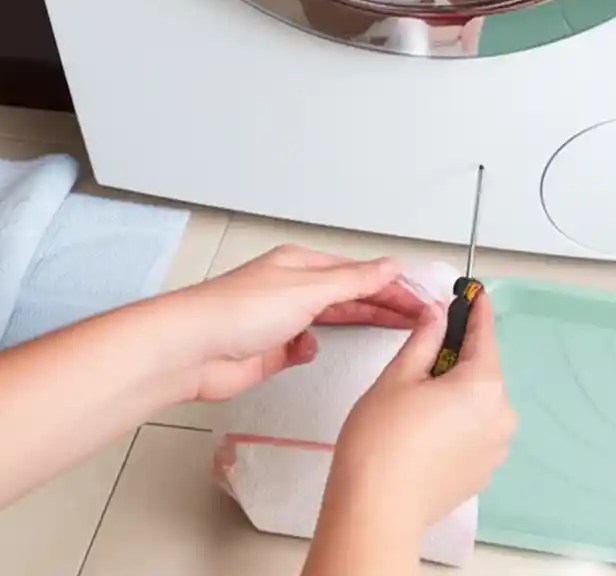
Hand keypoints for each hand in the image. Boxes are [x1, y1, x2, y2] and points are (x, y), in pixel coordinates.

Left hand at [170, 245, 424, 400]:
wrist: (192, 350)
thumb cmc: (238, 311)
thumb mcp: (308, 290)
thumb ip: (354, 281)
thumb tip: (390, 264)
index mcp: (302, 265)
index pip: (360, 273)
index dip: (394, 286)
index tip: (423, 300)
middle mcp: (292, 289)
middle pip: (351, 295)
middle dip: (385, 304)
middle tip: (422, 316)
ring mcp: (282, 320)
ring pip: (332, 320)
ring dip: (356, 322)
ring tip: (393, 329)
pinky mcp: (271, 350)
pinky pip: (304, 348)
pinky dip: (312, 349)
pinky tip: (312, 350)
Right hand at [327, 292, 516, 533]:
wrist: (376, 510)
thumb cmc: (381, 440)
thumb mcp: (398, 377)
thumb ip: (424, 340)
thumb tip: (437, 317)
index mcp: (484, 386)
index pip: (484, 335)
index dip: (475, 310)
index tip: (474, 292)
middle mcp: (501, 417)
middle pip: (482, 372)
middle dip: (455, 360)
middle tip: (418, 360)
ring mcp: (495, 449)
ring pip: (477, 404)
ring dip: (455, 394)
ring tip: (413, 404)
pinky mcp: (482, 472)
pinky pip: (473, 432)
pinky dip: (455, 423)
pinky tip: (422, 432)